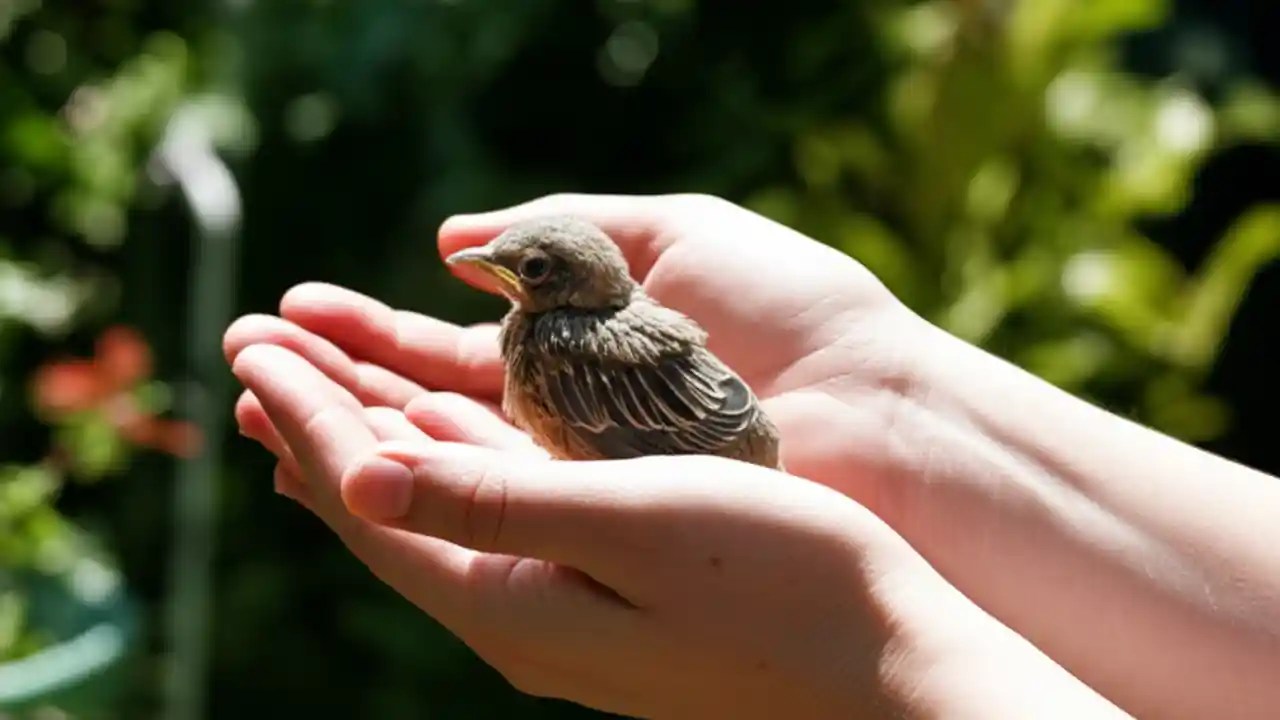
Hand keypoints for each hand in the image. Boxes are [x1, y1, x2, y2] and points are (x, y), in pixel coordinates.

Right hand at [225, 192, 925, 514]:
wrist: (889, 417)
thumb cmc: (799, 319)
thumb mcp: (677, 237)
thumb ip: (563, 232)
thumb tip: (450, 244)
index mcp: (583, 355)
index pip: (445, 356)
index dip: (365, 338)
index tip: (287, 317)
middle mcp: (566, 433)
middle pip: (426, 415)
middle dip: (334, 386)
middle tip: (240, 362)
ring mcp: (582, 491)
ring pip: (444, 467)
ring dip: (350, 436)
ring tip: (261, 413)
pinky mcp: (607, 536)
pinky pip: (494, 513)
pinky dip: (419, 487)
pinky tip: (345, 467)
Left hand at [228, 343, 1124, 718]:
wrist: (886, 663)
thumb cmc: (779, 581)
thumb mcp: (631, 528)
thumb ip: (493, 502)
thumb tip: (355, 477)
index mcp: (508, 602)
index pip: (368, 497)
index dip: (304, 415)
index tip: (247, 343)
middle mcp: (518, 614)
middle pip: (383, 501)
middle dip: (314, 419)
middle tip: (251, 347)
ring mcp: (560, 607)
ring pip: (432, 504)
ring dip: (368, 435)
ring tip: (311, 386)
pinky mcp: (604, 588)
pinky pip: (489, 510)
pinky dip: (442, 457)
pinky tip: (430, 433)